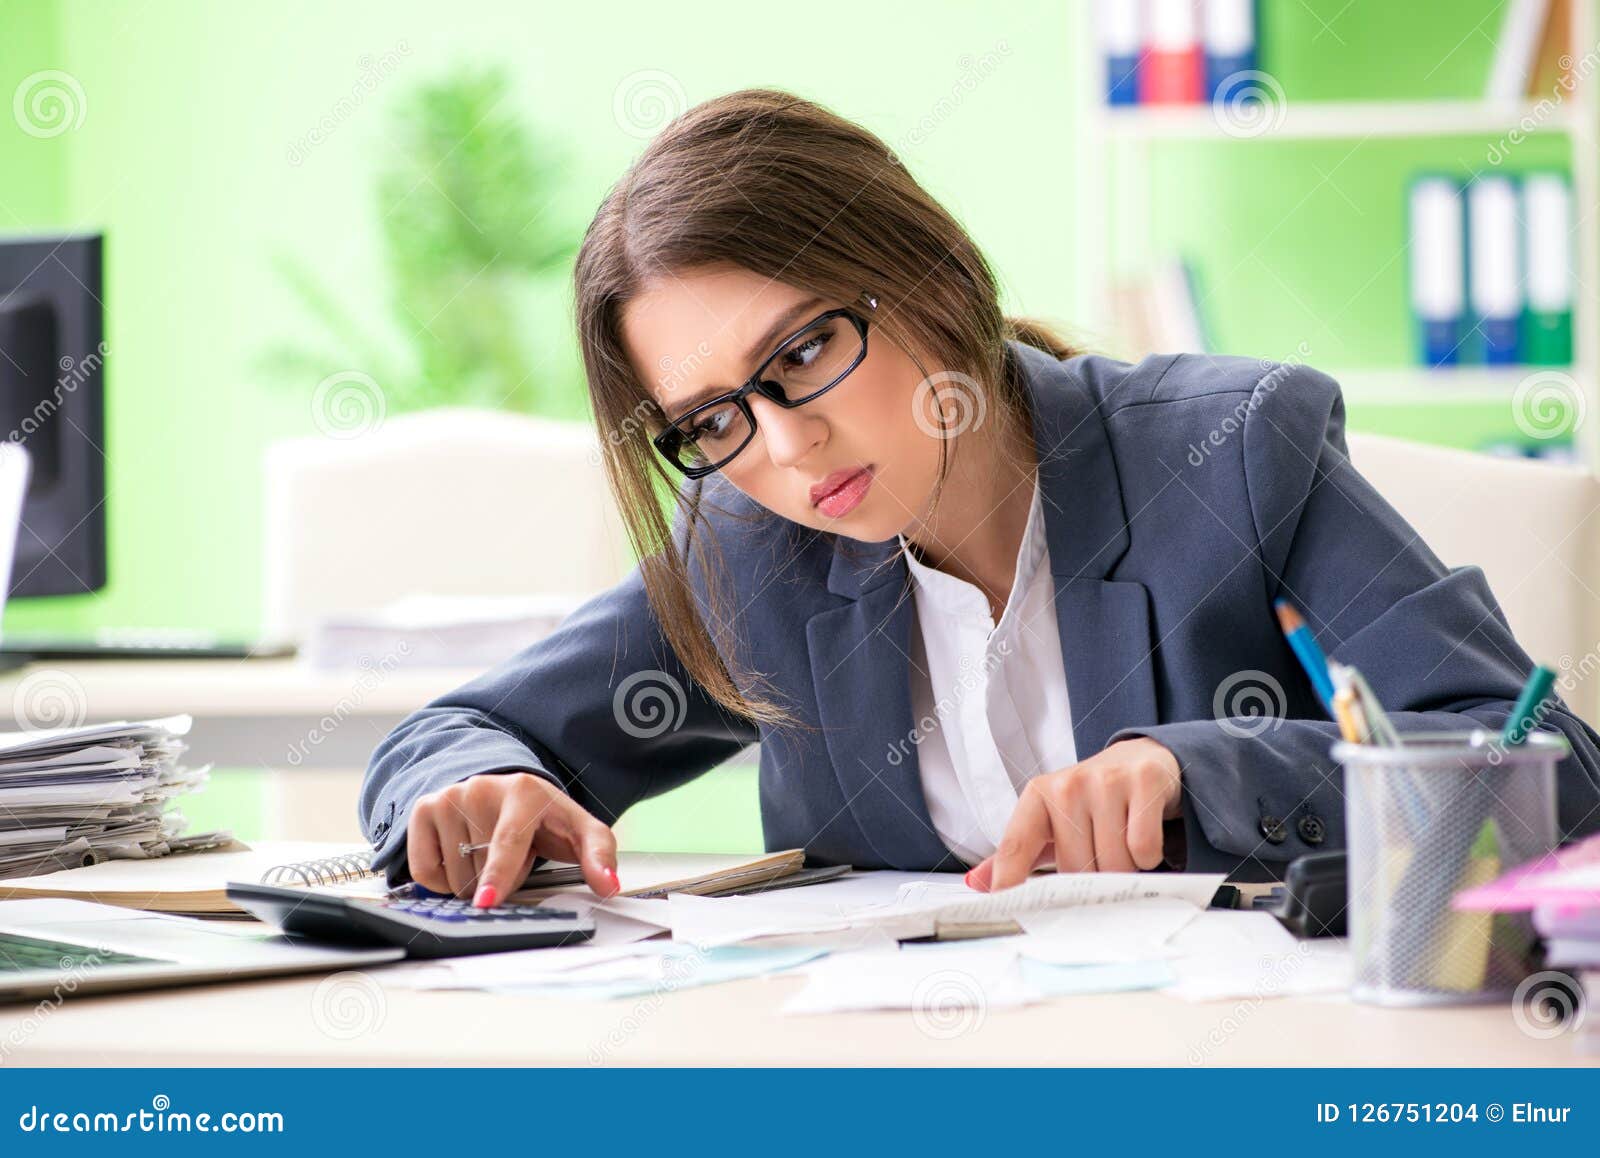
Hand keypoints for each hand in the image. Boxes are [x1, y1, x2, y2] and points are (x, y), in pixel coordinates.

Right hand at [406, 770, 619, 906]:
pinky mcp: (424, 809)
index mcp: (524, 792)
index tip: (487, 902)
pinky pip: (425, 869)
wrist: (510, 792)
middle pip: (480, 870)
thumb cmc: (547, 819)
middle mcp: (480, 788)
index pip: (507, 842)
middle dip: (498, 882)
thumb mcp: (580, 832)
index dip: (498, 876)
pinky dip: (441, 879)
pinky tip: (461, 859)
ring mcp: (448, 796)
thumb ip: (599, 856)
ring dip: (472, 881)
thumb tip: (609, 886)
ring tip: (488, 855)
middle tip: (513, 861)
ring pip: (452, 874)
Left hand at [965, 737, 1181, 890]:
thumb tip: (977, 884)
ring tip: (1122, 844)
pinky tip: (1142, 836)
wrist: (1139, 760)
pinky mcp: (1144, 781)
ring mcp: (1106, 781)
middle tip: (1100, 855)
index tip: (1005, 906)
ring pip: (1113, 864)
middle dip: (1091, 878)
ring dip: (1124, 870)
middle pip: (1075, 868)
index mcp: (1038, 796)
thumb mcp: (1050, 821)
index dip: (1008, 879)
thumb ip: (1016, 853)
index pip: (1015, 845)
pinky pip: (1143, 849)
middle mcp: (1068, 784)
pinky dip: (1149, 857)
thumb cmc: (1090, 801)